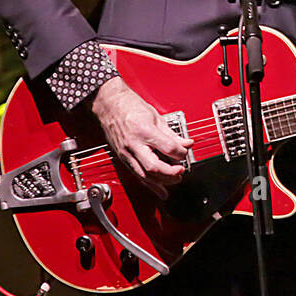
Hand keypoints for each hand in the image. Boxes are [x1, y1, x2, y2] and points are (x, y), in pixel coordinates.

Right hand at [90, 77, 192, 199]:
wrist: (108, 104)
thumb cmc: (129, 106)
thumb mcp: (155, 116)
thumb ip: (171, 134)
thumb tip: (186, 144)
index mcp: (144, 131)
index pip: (168, 148)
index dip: (181, 153)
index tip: (185, 152)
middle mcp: (134, 144)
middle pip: (154, 167)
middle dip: (171, 173)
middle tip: (181, 171)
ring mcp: (126, 153)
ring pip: (144, 175)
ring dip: (162, 182)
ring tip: (175, 180)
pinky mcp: (122, 158)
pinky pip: (137, 175)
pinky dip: (150, 184)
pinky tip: (160, 190)